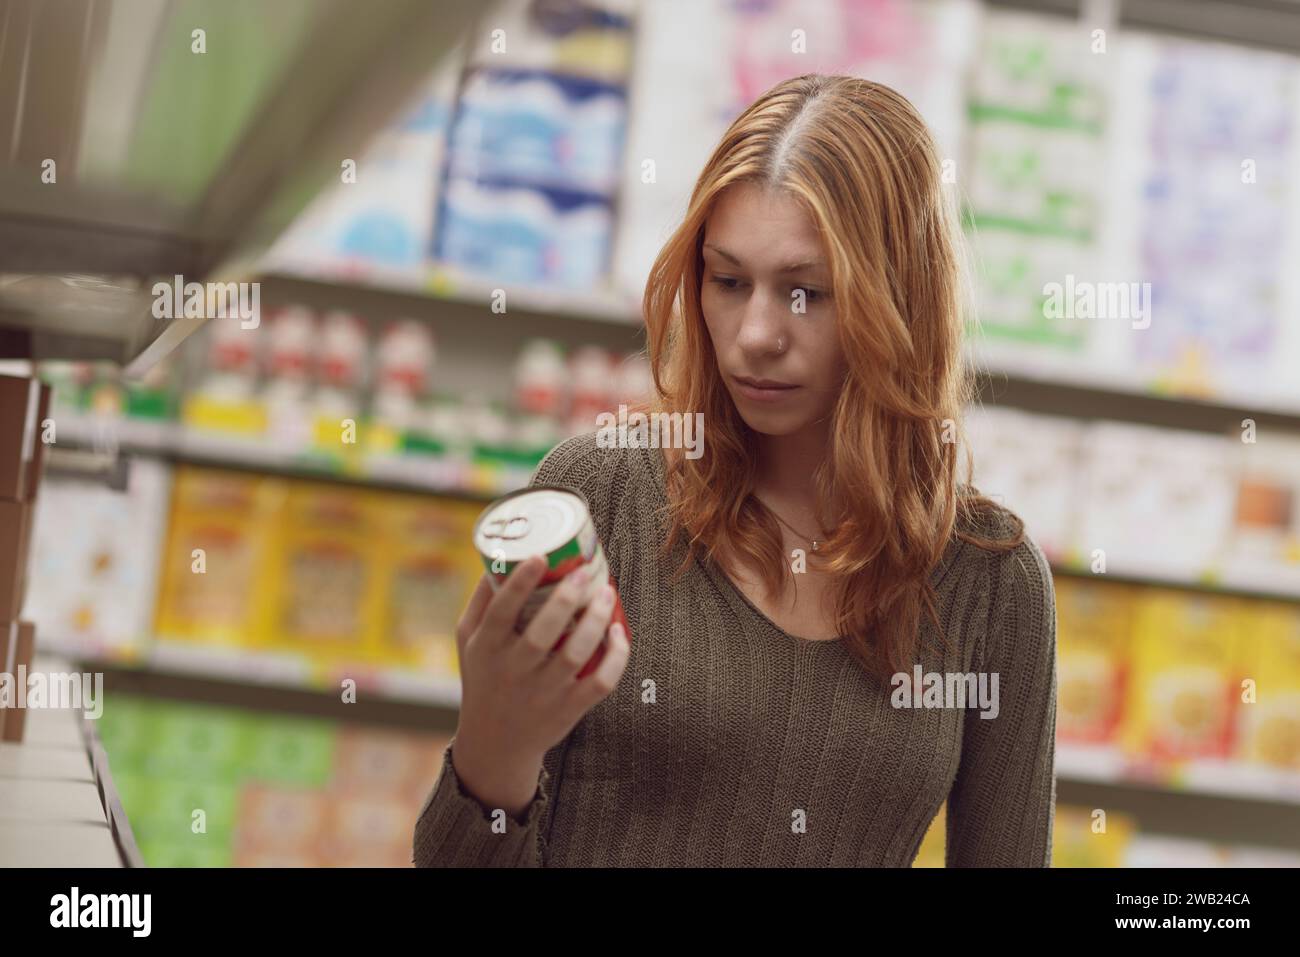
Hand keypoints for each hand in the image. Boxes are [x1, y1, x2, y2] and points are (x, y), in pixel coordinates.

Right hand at [448, 558, 629, 814]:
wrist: (496, 744)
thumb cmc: (484, 679)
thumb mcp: (468, 642)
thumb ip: (481, 602)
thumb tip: (500, 558)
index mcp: (487, 649)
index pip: (502, 612)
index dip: (521, 583)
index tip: (540, 556)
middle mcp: (513, 670)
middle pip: (543, 632)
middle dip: (567, 598)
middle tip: (584, 573)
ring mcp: (543, 692)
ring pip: (576, 653)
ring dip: (596, 621)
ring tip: (607, 595)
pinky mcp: (569, 708)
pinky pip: (601, 681)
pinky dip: (616, 657)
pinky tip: (618, 633)